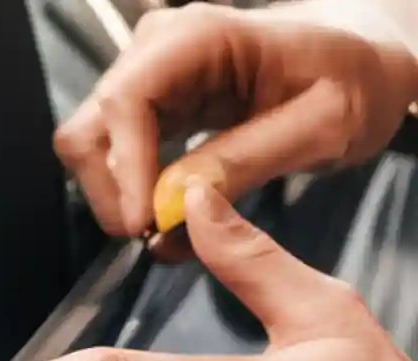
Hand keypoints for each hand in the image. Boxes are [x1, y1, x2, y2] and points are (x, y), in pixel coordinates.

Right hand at [57, 1, 417, 244]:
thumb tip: (175, 203)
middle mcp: (158, 50)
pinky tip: (171, 215)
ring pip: (93, 149)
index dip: (123, 168)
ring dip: (122, 199)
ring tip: (170, 231)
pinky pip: (117, 159)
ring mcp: (148, 78)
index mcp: (200, 37)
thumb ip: (246, 160)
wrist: (358, 65)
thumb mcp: (323, 125)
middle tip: (156, 235)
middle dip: (113, 192)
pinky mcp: (151, 108)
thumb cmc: (351, 79)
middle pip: (90, 129)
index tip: (143, 223)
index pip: (127, 100)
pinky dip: (135, 195)